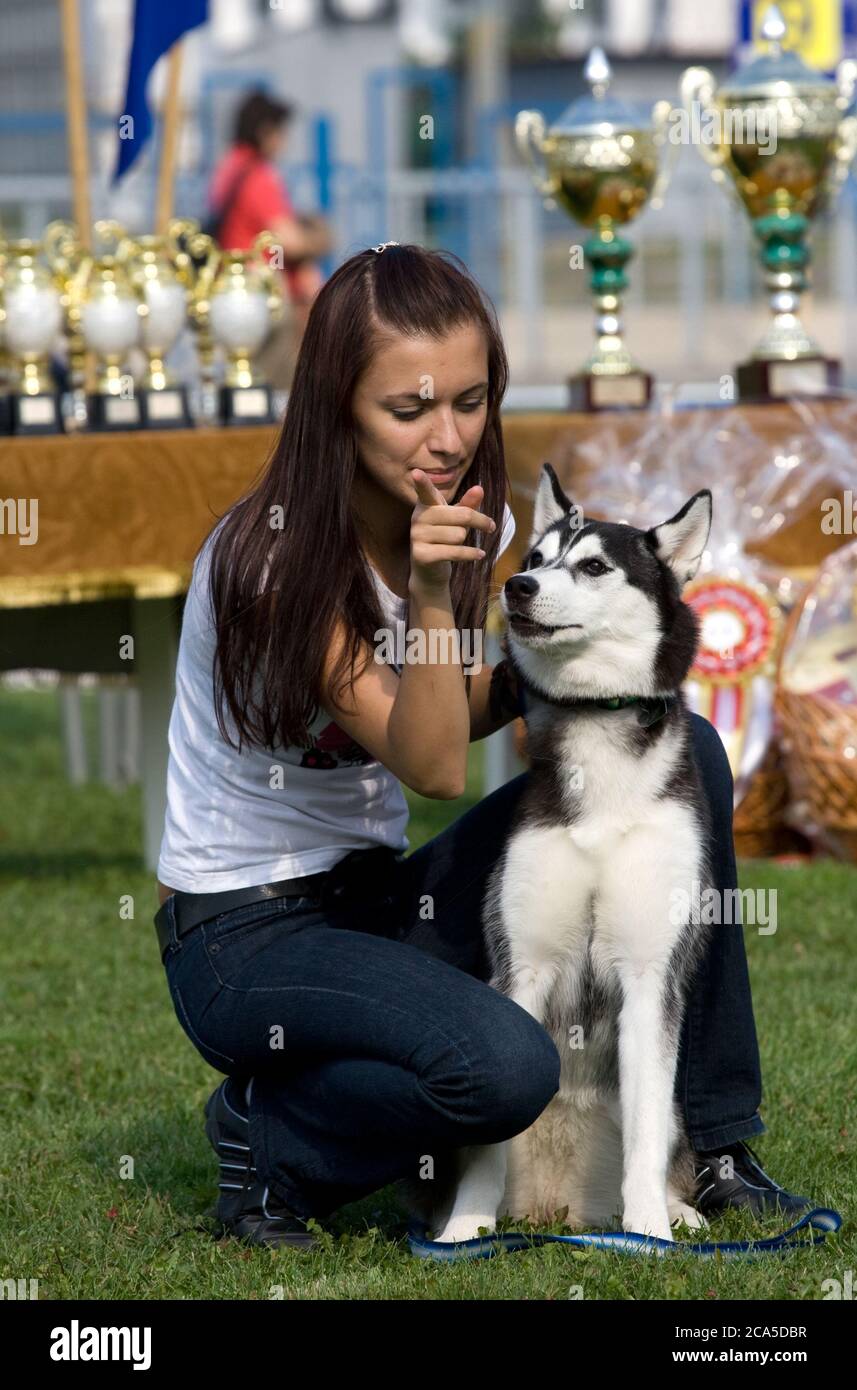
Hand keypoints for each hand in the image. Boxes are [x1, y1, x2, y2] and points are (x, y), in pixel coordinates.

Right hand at [409, 471, 495, 594]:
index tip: (416, 473)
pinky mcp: (422, 555)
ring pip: (459, 535)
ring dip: (465, 541)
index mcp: (426, 505)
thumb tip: (479, 488)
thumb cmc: (444, 539)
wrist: (428, 571)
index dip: (421, 482)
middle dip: (480, 522)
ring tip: (457, 544)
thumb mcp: (456, 519)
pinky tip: (480, 554)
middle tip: (490, 526)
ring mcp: (417, 537)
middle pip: (462, 514)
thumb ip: (468, 504)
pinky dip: (471, 554)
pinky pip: (455, 551)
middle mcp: (418, 518)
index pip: (425, 491)